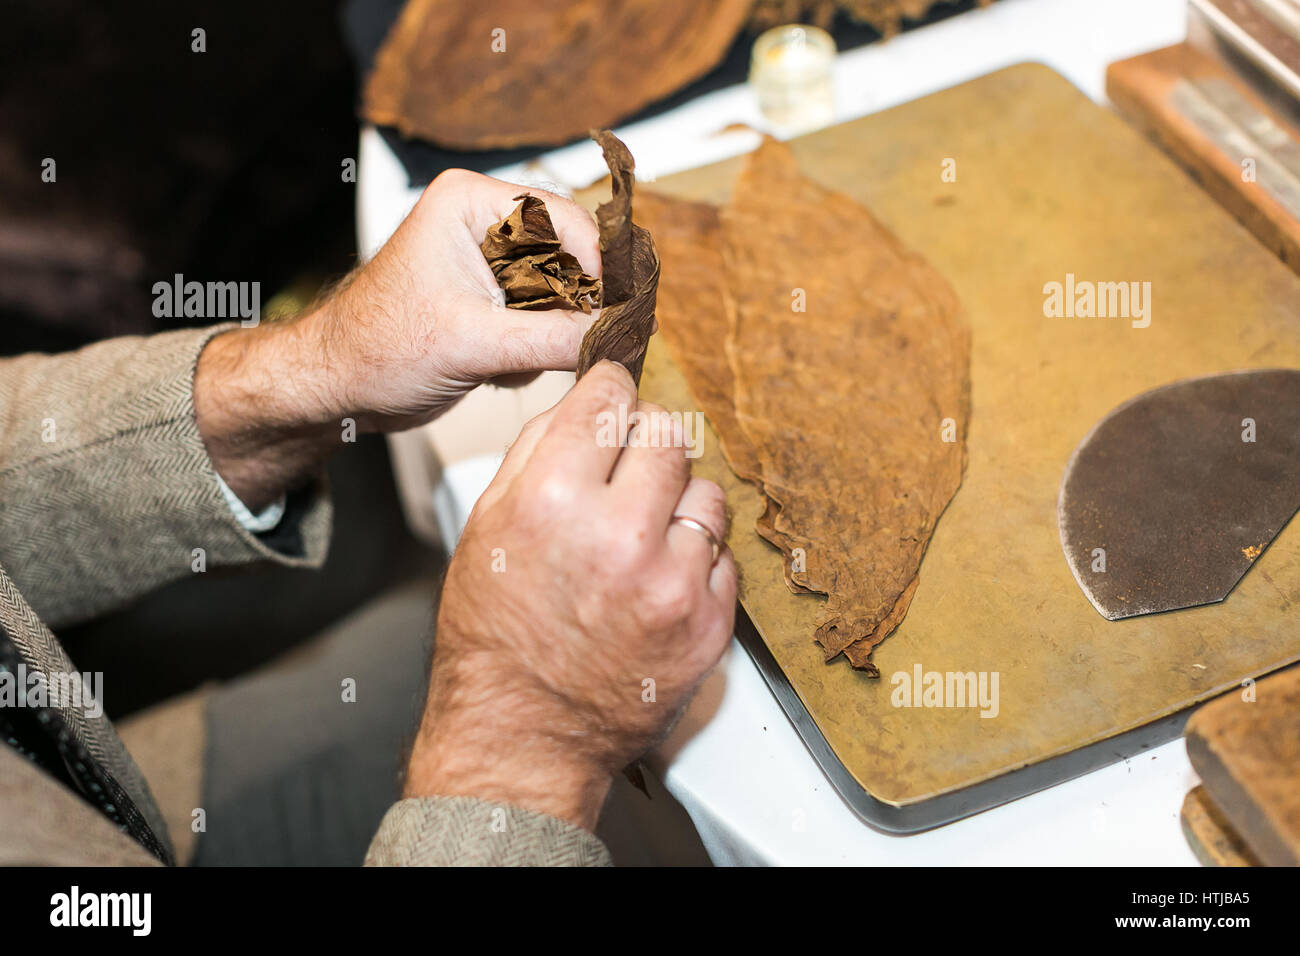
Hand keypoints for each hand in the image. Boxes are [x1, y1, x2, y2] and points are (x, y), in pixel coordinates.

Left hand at [194, 169, 599, 507]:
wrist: (337, 387)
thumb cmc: (374, 348)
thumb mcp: (471, 344)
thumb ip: (551, 338)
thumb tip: (617, 337)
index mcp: (469, 203)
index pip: (562, 218)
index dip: (599, 262)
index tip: (625, 305)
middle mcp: (485, 223)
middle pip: (572, 254)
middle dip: (578, 304)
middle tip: (597, 341)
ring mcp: (493, 263)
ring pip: (566, 291)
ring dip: (557, 332)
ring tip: (518, 362)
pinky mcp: (497, 300)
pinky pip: (550, 318)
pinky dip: (540, 349)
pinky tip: (500, 369)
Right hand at [403, 362, 737, 829]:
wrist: (522, 736)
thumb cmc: (496, 638)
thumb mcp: (487, 527)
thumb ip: (537, 451)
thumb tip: (585, 401)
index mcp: (553, 502)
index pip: (608, 399)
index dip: (611, 388)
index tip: (616, 391)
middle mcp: (619, 536)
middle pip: (667, 434)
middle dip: (646, 440)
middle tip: (629, 465)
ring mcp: (673, 582)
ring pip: (707, 492)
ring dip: (678, 501)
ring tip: (642, 534)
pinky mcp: (709, 622)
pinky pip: (724, 554)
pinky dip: (696, 558)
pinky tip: (658, 579)